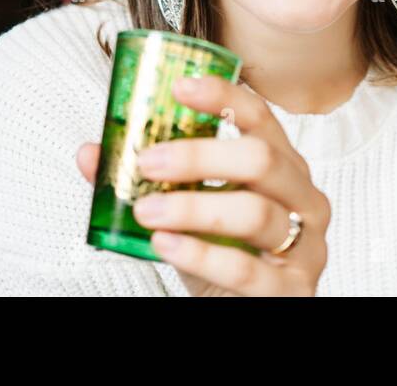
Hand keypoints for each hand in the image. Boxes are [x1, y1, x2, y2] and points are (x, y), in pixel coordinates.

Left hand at [76, 73, 329, 295]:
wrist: (243, 309)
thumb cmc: (225, 254)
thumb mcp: (189, 212)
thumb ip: (149, 182)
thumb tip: (91, 153)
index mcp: (283, 166)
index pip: (260, 116)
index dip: (223, 96)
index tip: (179, 87)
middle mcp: (303, 198)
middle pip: (260, 159)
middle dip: (199, 155)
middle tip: (147, 162)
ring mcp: (305, 245)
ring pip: (254, 212)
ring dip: (192, 207)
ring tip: (145, 210)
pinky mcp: (293, 290)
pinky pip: (246, 268)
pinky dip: (199, 254)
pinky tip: (165, 245)